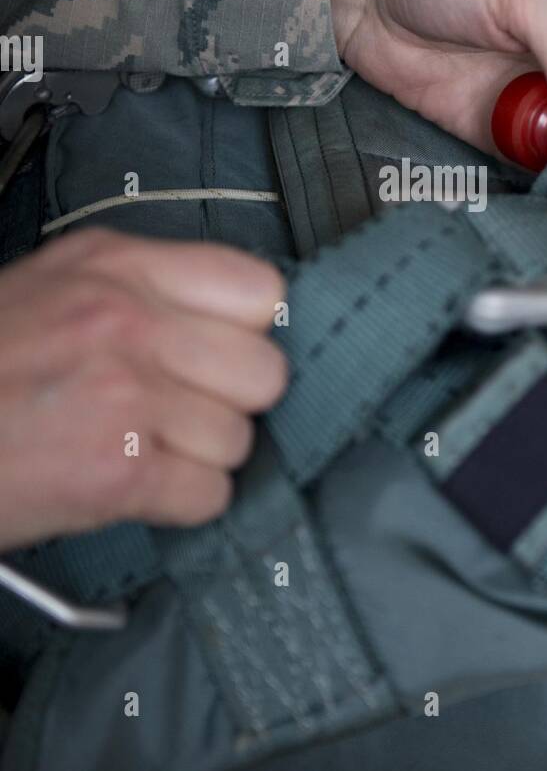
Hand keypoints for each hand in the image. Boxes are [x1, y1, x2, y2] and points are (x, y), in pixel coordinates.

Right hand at [0, 229, 288, 550]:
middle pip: (265, 372)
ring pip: (239, 439)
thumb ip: (148, 286)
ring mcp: (127, 395)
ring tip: (142, 447)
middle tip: (180, 409)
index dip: (248, 331)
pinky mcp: (119, 471)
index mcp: (118, 266)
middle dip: (229, 401)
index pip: (261, 289)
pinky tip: (134, 484)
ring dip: (200, 456)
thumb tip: (240, 316)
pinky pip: (211, 494)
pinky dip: (180, 503)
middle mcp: (129, 321)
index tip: (223, 352)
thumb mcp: (58, 283)